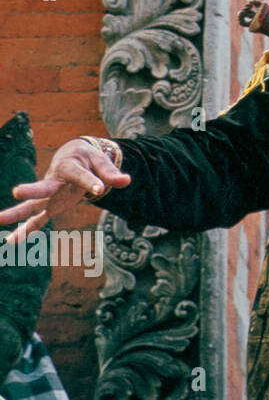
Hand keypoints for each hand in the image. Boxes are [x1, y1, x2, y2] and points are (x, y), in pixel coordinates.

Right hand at [2, 139, 130, 243]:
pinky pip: (36, 220)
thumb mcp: (102, 162)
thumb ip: (111, 173)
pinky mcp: (49, 207)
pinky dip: (25, 231)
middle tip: (16, 191)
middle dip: (32, 189)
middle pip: (42, 187)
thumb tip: (126, 181)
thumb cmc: (89, 159)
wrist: (73, 157)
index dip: (90, 182)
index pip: (81, 176)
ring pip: (32, 205)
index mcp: (71, 167)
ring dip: (16, 212)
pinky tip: (10, 242)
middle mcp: (55, 182)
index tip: (98, 189)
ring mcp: (50, 196)